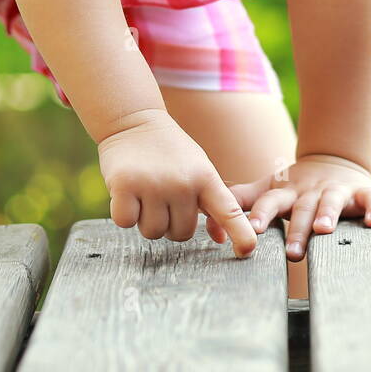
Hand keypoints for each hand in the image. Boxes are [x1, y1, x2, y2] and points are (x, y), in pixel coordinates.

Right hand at [98, 109, 257, 258]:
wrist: (133, 120)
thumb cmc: (169, 151)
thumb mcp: (198, 169)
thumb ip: (211, 202)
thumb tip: (220, 240)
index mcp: (205, 178)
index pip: (229, 212)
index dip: (241, 235)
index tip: (246, 251)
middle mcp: (182, 183)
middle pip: (180, 234)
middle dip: (169, 223)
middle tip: (162, 195)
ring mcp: (153, 185)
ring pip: (153, 232)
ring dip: (146, 219)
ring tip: (145, 191)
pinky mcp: (124, 186)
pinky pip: (125, 222)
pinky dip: (124, 213)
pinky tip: (126, 191)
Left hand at [203, 154, 370, 260]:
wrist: (334, 162)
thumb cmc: (295, 186)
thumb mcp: (269, 191)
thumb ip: (242, 202)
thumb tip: (206, 221)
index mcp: (286, 193)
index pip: (270, 203)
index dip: (260, 214)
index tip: (251, 229)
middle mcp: (310, 192)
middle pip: (302, 210)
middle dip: (297, 229)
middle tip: (292, 252)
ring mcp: (336, 191)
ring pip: (331, 203)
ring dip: (328, 215)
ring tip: (325, 231)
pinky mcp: (362, 193)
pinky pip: (370, 201)